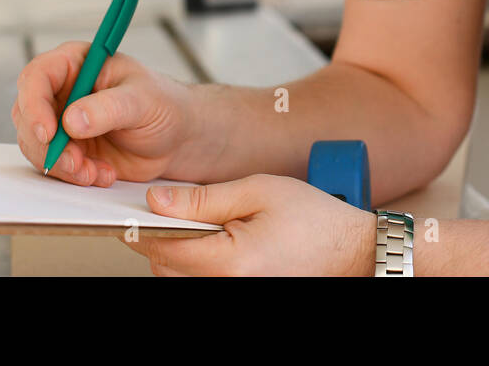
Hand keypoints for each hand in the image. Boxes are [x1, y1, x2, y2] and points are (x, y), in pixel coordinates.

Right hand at [11, 40, 196, 185]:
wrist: (177, 137)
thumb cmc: (164, 105)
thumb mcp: (142, 100)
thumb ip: (109, 108)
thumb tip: (71, 120)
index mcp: (76, 64)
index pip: (37, 76)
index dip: (34, 104)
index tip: (48, 132)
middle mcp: (62, 91)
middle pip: (27, 114)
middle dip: (47, 145)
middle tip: (75, 163)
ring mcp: (62, 121)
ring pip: (36, 145)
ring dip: (61, 165)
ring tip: (94, 172)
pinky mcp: (68, 149)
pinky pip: (54, 166)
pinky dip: (74, 176)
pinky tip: (102, 174)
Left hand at [124, 174, 377, 275]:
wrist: (354, 251)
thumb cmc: (316, 219)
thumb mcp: (257, 191)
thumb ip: (203, 198)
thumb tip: (158, 201)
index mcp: (231, 262)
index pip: (163, 247)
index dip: (143, 225)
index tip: (135, 208)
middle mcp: (229, 289)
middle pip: (166, 268)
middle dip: (160, 238)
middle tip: (171, 209)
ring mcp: (235, 296)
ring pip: (179, 279)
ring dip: (179, 254)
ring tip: (202, 226)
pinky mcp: (240, 296)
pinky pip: (202, 285)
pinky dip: (198, 266)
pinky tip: (215, 245)